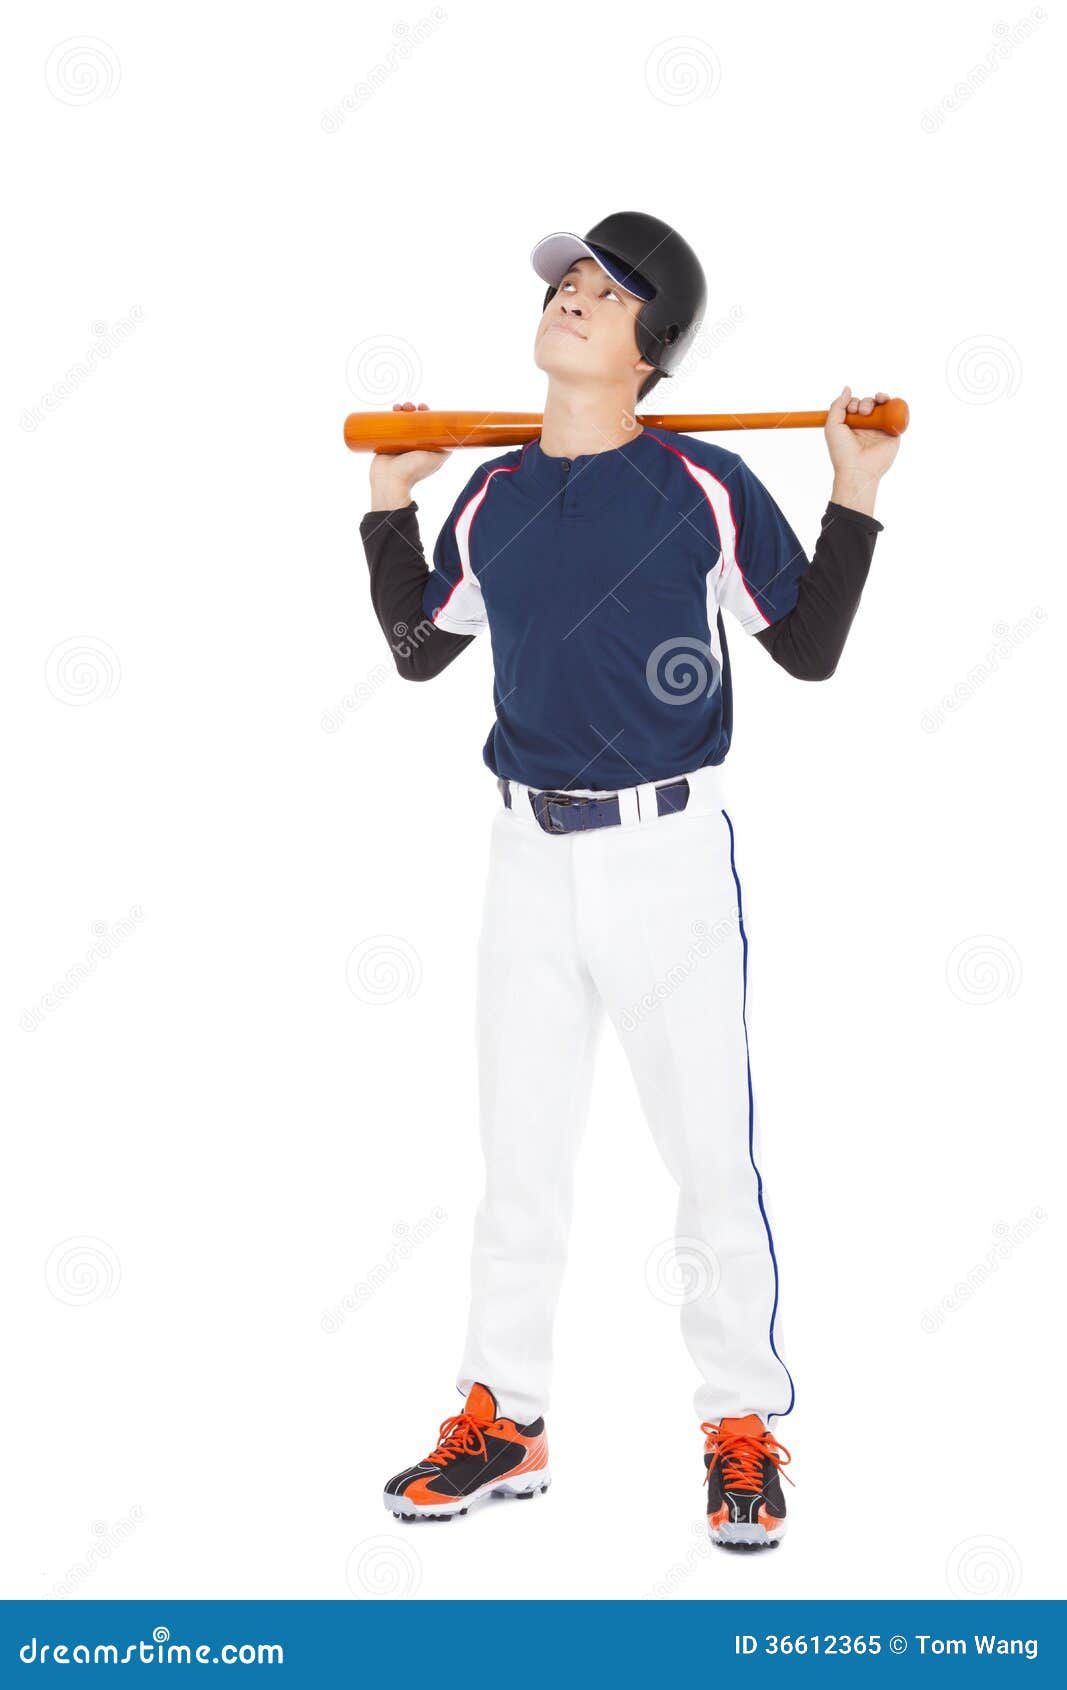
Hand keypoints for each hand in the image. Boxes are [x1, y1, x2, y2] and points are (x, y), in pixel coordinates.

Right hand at [369, 402, 451, 508]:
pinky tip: (394, 409)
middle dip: (414, 411)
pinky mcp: (388, 443)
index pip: (429, 427)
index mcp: (427, 448)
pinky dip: (392, 416)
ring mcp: (401, 444)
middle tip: (412, 407)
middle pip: (416, 422)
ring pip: (404, 422)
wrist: (390, 480)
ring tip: (401, 407)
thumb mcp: (437, 459)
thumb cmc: (414, 470)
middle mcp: (415, 446)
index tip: (424, 409)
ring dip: (404, 411)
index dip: (428, 415)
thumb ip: (446, 450)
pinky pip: (391, 426)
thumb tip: (456, 438)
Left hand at [825, 387, 899, 515]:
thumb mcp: (832, 426)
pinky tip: (887, 401)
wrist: (857, 469)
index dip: (853, 402)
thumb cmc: (842, 451)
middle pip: (869, 403)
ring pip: (882, 406)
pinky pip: (896, 414)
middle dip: (865, 402)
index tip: (851, 410)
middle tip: (862, 412)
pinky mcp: (892, 433)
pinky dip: (894, 404)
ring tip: (875, 404)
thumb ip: (837, 406)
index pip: (855, 405)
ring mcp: (880, 429)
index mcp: (852, 425)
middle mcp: (866, 426)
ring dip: (879, 399)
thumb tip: (847, 388)